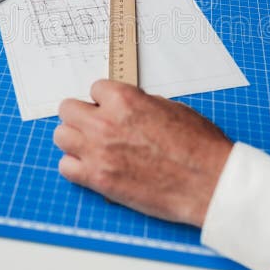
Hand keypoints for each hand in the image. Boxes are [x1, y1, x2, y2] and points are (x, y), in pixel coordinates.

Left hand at [55, 80, 232, 226]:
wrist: (207, 181)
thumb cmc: (197, 146)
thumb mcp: (170, 108)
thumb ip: (139, 104)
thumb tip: (125, 107)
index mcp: (124, 100)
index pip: (94, 88)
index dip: (104, 99)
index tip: (110, 108)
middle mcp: (105, 123)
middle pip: (68, 109)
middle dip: (82, 115)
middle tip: (96, 125)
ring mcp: (98, 152)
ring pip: (61, 136)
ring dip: (75, 138)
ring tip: (93, 146)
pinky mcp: (98, 179)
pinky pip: (65, 167)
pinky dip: (76, 166)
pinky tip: (93, 166)